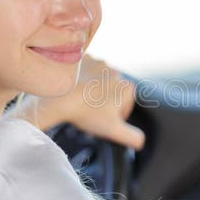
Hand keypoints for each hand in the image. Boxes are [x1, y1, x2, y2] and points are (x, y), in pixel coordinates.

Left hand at [29, 56, 144, 149]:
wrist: (60, 97)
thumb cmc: (87, 113)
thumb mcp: (114, 130)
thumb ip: (133, 137)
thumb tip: (140, 141)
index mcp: (127, 87)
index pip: (124, 107)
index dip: (114, 118)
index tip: (100, 122)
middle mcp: (115, 71)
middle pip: (111, 94)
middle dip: (103, 104)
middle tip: (89, 114)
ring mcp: (98, 63)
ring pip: (98, 83)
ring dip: (92, 92)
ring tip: (80, 103)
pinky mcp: (82, 59)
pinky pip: (85, 72)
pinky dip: (81, 81)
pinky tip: (73, 92)